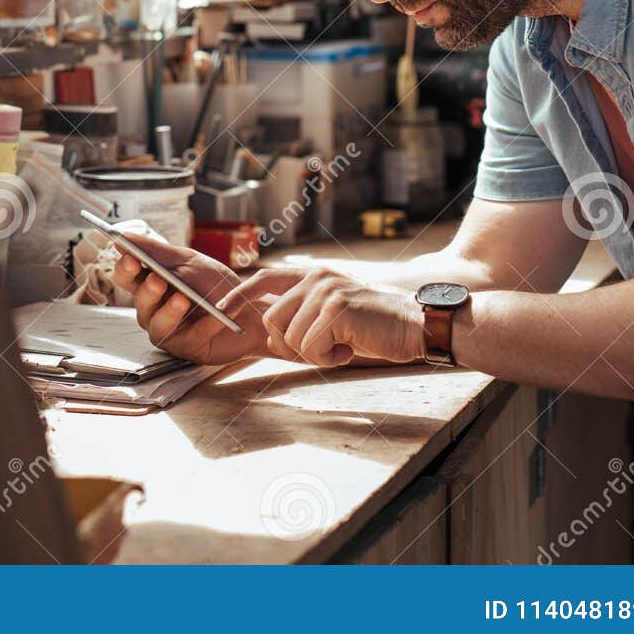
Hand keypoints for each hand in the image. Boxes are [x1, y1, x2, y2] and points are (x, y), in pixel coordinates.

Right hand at [107, 232, 297, 364]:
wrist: (249, 310)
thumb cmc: (215, 285)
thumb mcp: (189, 262)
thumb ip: (158, 252)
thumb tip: (123, 237)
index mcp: (150, 285)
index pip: (127, 277)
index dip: (125, 269)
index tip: (130, 258)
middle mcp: (154, 311)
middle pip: (140, 302)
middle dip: (148, 291)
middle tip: (157, 279)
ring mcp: (169, 332)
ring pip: (159, 324)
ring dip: (170, 311)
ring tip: (182, 298)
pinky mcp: (188, 349)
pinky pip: (192, 336)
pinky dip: (205, 323)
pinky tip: (216, 314)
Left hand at [229, 266, 425, 366]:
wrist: (414, 325)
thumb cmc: (375, 326)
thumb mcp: (335, 311)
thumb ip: (306, 312)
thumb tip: (274, 334)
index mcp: (313, 275)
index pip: (264, 278)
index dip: (238, 295)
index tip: (220, 310)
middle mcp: (316, 277)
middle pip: (272, 320)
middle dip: (288, 346)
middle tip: (320, 351)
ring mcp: (325, 291)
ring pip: (290, 338)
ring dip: (314, 355)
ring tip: (341, 347)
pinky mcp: (336, 308)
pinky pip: (311, 347)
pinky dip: (328, 358)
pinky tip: (349, 348)